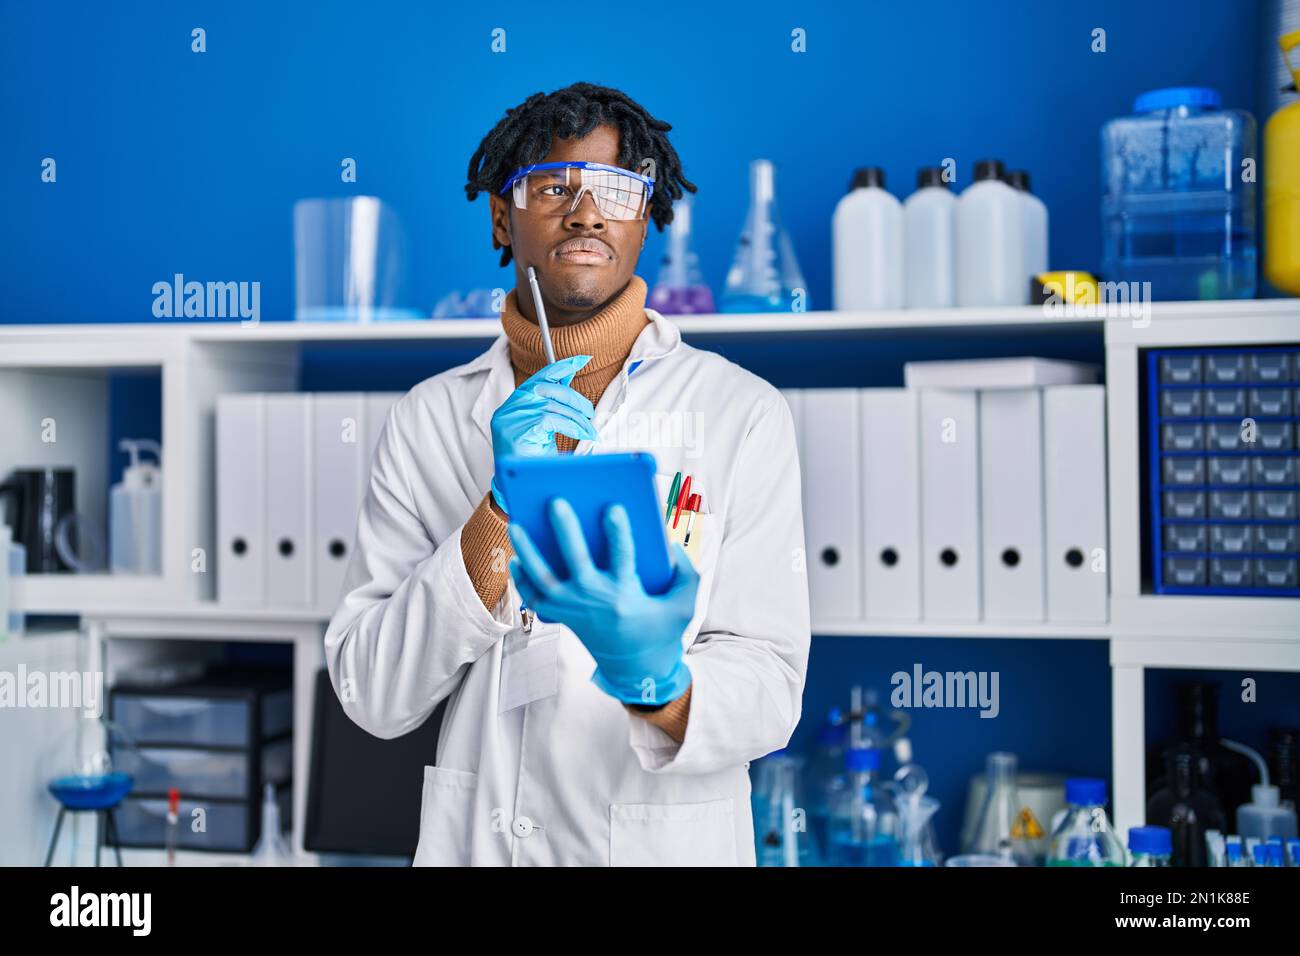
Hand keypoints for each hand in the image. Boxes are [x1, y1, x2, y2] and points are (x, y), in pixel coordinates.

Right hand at [489, 355, 598, 512]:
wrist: (516, 488)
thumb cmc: (532, 458)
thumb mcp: (544, 428)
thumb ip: (553, 407)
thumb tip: (571, 386)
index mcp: (516, 403)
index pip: (541, 377)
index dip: (562, 366)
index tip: (582, 359)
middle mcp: (510, 407)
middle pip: (550, 390)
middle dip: (576, 400)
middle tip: (590, 415)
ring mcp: (511, 418)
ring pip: (554, 406)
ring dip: (578, 418)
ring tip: (590, 431)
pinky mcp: (518, 429)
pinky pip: (552, 420)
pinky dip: (573, 427)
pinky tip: (583, 435)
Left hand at [508, 498, 697, 705]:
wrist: (637, 669)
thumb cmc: (660, 630)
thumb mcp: (684, 605)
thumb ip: (686, 571)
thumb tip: (670, 541)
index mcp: (626, 594)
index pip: (622, 557)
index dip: (618, 532)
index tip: (613, 507)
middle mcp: (595, 600)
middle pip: (576, 560)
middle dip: (565, 530)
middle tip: (555, 502)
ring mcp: (574, 609)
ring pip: (543, 577)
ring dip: (528, 551)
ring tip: (515, 524)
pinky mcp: (563, 617)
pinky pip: (535, 598)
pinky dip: (523, 580)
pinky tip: (516, 559)